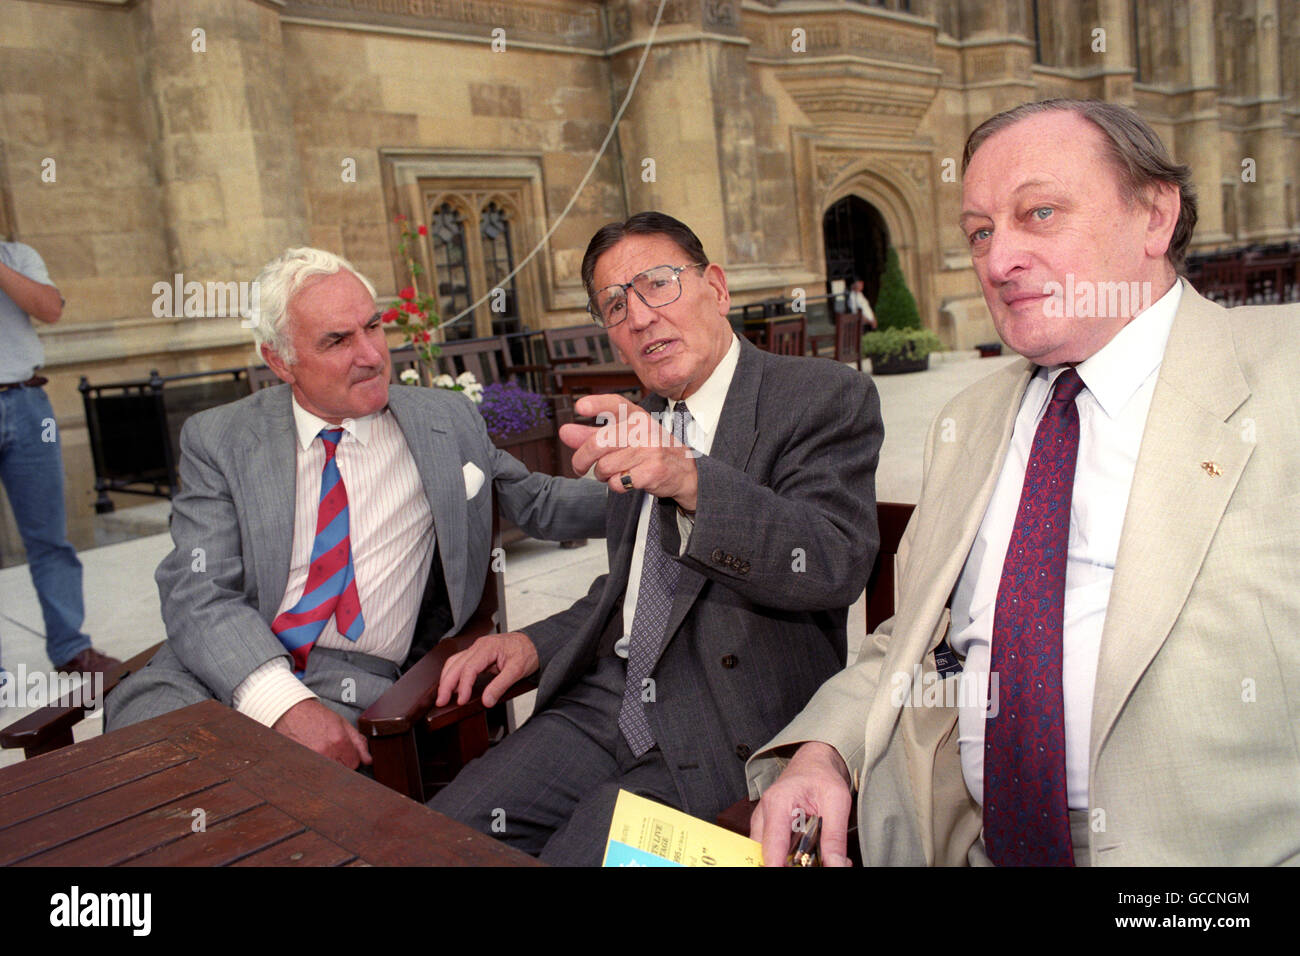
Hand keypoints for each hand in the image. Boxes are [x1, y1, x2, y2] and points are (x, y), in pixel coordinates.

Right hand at [272, 698, 371, 769]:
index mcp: (339, 741)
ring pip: (330, 772)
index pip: (354, 764)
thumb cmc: (317, 716)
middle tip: (334, 751)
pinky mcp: (302, 763)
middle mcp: (326, 752)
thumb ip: (358, 742)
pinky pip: (316, 772)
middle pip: (343, 770)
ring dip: (330, 765)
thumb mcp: (342, 723)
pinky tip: (315, 753)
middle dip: (342, 762)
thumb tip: (368, 760)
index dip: (352, 758)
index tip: (347, 752)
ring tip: (323, 751)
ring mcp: (313, 759)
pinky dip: (318, 766)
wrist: (292, 713)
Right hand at [435, 631, 538, 708]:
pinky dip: (453, 675)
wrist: (535, 643)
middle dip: (446, 684)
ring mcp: (477, 649)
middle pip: (455, 664)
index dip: (463, 685)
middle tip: (441, 701)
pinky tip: (452, 686)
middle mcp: (479, 646)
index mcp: (488, 647)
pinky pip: (460, 663)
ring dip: (446, 679)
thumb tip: (486, 701)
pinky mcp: (478, 655)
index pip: (469, 668)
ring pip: (454, 662)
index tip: (461, 700)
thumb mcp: (518, 670)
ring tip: (443, 697)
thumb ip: (501, 686)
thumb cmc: (528, 652)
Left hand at [559, 394, 698, 511]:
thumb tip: (565, 432)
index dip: (596, 404)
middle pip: (598, 443)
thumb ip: (593, 434)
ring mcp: (649, 450)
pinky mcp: (652, 471)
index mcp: (636, 416)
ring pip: (605, 466)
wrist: (684, 471)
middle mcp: (643, 429)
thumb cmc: (650, 451)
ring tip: (614, 473)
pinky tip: (627, 480)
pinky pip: (618, 482)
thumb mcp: (624, 437)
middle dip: (581, 460)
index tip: (579, 407)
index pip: (615, 404)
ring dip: (603, 475)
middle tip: (579, 467)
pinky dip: (616, 485)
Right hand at [750, 742, 853, 866]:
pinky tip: (807, 856)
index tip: (792, 871)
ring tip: (815, 858)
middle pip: (766, 854)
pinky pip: (772, 851)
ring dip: (790, 862)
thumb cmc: (822, 776)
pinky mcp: (766, 830)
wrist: (813, 763)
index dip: (779, 866)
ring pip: (768, 855)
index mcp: (778, 803)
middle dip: (788, 865)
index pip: (773, 846)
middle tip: (816, 863)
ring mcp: (762, 823)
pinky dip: (789, 858)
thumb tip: (837, 867)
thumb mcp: (837, 802)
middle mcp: (763, 814)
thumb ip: (835, 838)